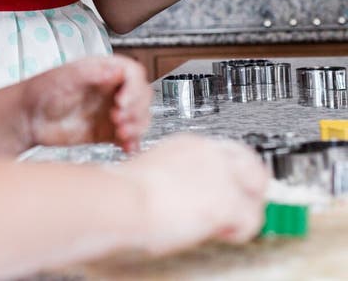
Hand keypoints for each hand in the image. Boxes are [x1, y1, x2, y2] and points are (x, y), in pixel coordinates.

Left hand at [22, 55, 151, 153]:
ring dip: (137, 126)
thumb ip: (92, 73)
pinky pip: (129, 137)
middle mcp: (111, 89)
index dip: (134, 87)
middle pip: (141, 95)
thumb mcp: (66, 77)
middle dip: (136, 109)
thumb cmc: (41, 91)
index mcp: (103, 70)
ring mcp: (110, 111)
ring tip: (121, 134)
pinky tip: (126, 148)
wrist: (27, 118)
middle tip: (119, 119)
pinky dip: (132, 143)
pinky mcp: (107, 132)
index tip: (122, 101)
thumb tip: (117, 69)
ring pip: (139, 117)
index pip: (133, 73)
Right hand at [123, 134, 268, 255]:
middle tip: (238, 209)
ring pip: (258, 190)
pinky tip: (221, 234)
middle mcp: (209, 152)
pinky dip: (240, 231)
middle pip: (252, 163)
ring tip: (223, 226)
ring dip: (245, 210)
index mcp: (188, 144)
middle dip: (250, 187)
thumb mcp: (154, 173)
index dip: (230, 175)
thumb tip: (184, 195)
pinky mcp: (227, 199)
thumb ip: (177, 177)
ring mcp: (221, 174)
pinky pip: (252, 218)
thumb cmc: (125, 193)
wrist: (122, 201)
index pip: (226, 153)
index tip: (224, 191)